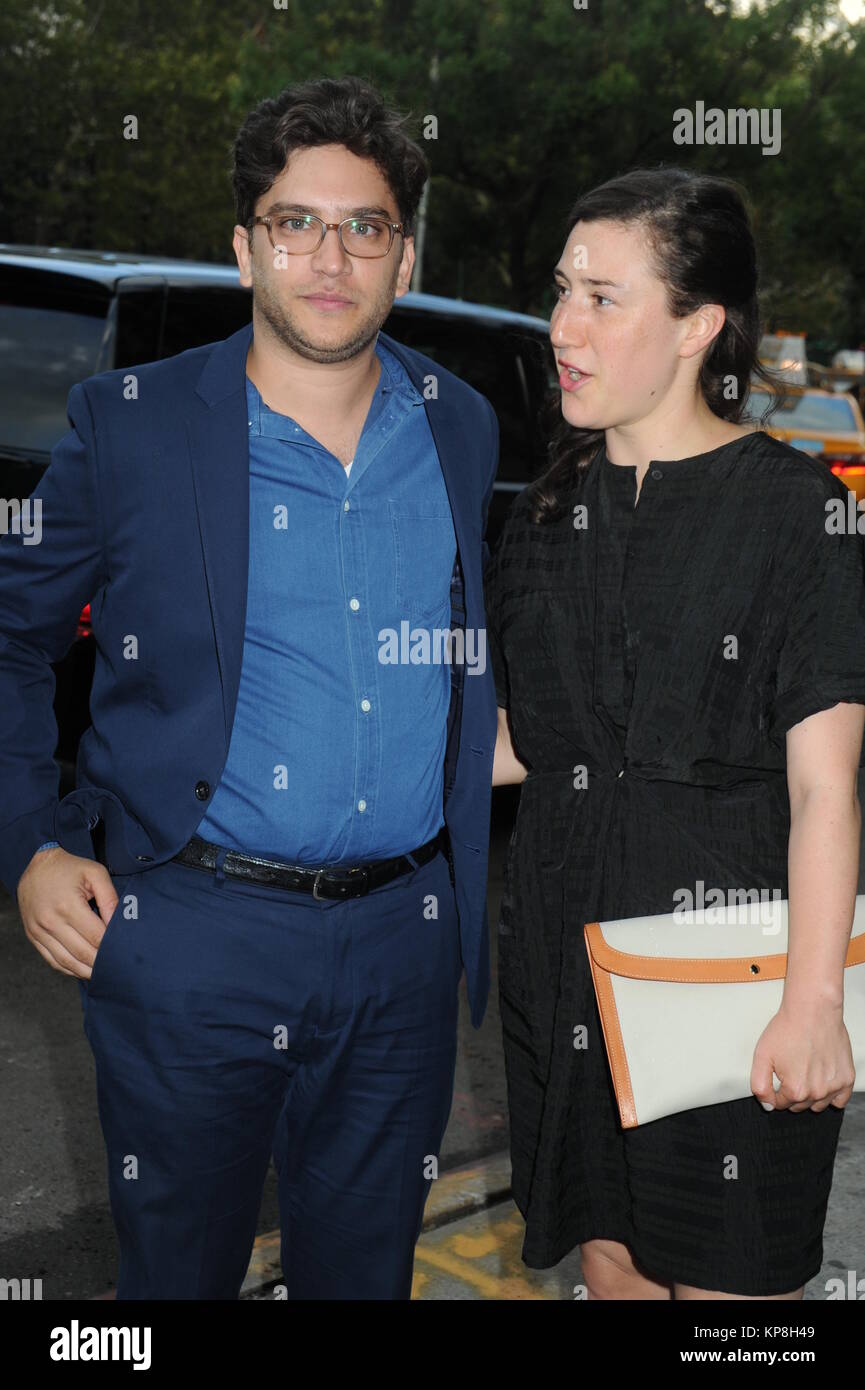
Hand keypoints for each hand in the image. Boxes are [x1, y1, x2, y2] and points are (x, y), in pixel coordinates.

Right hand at [17, 846, 119, 979]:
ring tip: (104, 973)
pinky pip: (53, 960)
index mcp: (68, 906)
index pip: (95, 937)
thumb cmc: (70, 869)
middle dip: (101, 962)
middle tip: (118, 966)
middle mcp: (50, 922)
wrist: (36, 867)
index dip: (111, 947)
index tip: (125, 951)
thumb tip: (118, 923)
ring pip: (66, 962)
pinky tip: (83, 969)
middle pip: (82, 953)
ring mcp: (39, 931)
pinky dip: (69, 969)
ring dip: (86, 971)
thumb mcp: (95, 874)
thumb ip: (110, 899)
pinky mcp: (33, 936)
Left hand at [751, 1002, 854, 1112]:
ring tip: (806, 1072)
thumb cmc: (788, 1029)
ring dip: (810, 1095)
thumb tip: (768, 1106)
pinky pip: (840, 1100)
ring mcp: (834, 1086)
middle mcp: (817, 1093)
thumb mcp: (761, 1056)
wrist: (813, 1010)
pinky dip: (831, 1095)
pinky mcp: (847, 1078)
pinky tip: (823, 1080)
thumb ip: (760, 1086)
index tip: (778, 1075)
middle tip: (790, 1070)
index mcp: (796, 1090)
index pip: (780, 1104)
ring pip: (818, 1104)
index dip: (775, 1091)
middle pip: (799, 1106)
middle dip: (792, 1092)